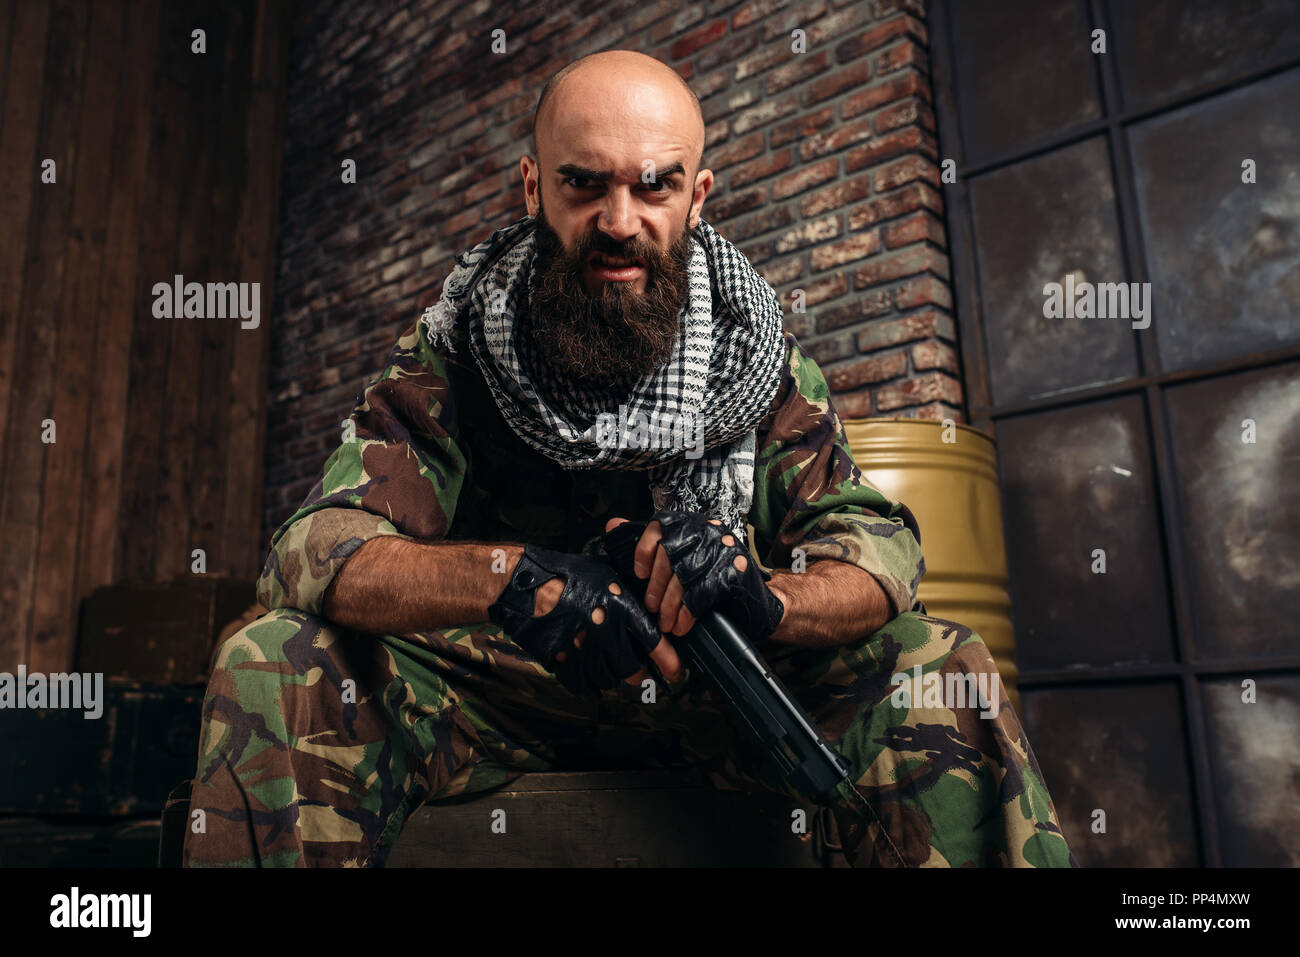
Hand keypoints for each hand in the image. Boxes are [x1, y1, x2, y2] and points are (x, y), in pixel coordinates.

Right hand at [488, 544, 679, 695]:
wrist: (526, 587)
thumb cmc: (568, 575)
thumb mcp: (606, 574)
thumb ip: (629, 593)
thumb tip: (649, 603)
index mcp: (622, 610)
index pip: (655, 645)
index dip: (670, 663)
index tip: (678, 673)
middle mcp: (607, 635)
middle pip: (635, 671)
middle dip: (640, 673)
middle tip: (640, 671)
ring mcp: (586, 653)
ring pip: (611, 679)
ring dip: (614, 675)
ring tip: (608, 662)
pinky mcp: (565, 665)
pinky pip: (587, 685)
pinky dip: (591, 681)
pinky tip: (588, 667)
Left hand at [603, 511, 784, 642]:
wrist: (756, 603)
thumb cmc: (711, 582)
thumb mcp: (679, 561)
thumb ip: (648, 544)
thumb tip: (611, 524)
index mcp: (691, 524)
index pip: (660, 524)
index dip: (644, 549)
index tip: (638, 574)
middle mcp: (708, 530)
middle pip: (670, 554)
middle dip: (656, 586)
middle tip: (650, 609)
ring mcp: (725, 548)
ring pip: (685, 576)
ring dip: (670, 605)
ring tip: (665, 624)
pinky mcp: (737, 569)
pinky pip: (703, 592)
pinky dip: (688, 613)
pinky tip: (682, 626)